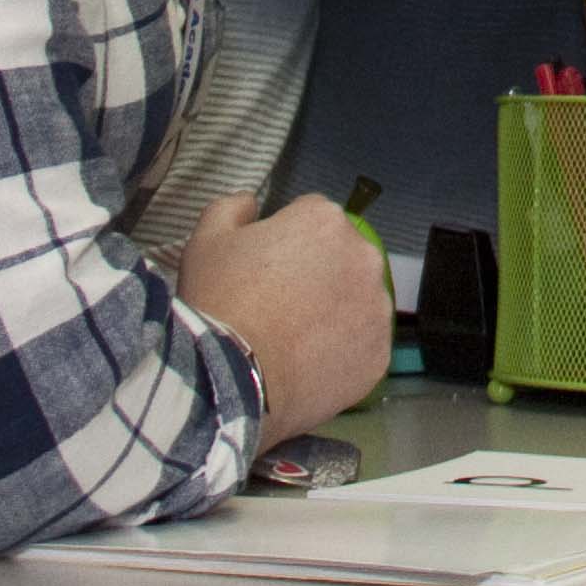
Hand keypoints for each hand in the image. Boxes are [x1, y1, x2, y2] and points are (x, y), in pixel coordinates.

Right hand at [177, 190, 393, 447]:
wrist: (231, 381)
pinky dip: (342, 353)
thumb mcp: (205, 241)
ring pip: (356, 302)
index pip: (310, 219)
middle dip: (316, 274)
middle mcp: (364, 255)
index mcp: (325, 220)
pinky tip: (309, 366)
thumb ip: (232, 208)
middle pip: (340, 258)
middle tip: (279, 307)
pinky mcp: (379, 353)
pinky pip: (362, 346)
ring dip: (334, 312)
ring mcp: (377, 307)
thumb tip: (253, 203)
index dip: (283, 242)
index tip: (263, 271)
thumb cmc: (218, 303)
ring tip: (294, 341)